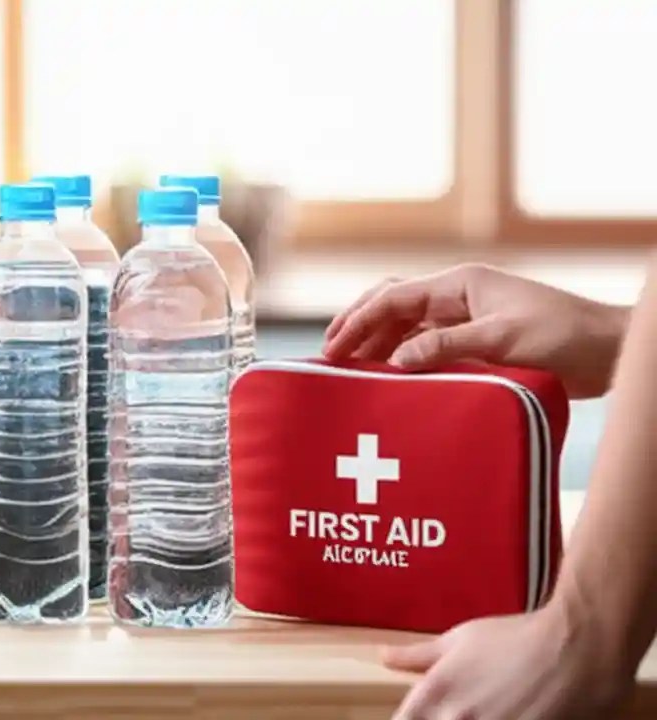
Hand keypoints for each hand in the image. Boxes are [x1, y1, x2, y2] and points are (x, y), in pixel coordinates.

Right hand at [323, 264, 627, 397]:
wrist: (607, 350)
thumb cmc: (564, 336)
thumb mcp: (501, 339)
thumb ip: (445, 346)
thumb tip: (395, 360)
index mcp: (459, 284)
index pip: (393, 296)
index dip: (358, 320)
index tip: (333, 348)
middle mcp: (456, 297)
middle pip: (391, 305)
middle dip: (358, 326)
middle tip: (330, 357)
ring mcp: (464, 319)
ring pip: (405, 326)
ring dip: (377, 345)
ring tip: (352, 371)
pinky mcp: (474, 342)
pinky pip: (425, 346)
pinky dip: (402, 358)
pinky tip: (390, 378)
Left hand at [384, 604, 630, 718]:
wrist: (574, 649)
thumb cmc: (513, 639)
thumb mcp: (459, 640)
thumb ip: (417, 655)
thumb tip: (383, 656)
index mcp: (434, 693)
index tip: (416, 717)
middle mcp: (456, 719)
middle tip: (456, 712)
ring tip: (483, 710)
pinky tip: (505, 716)